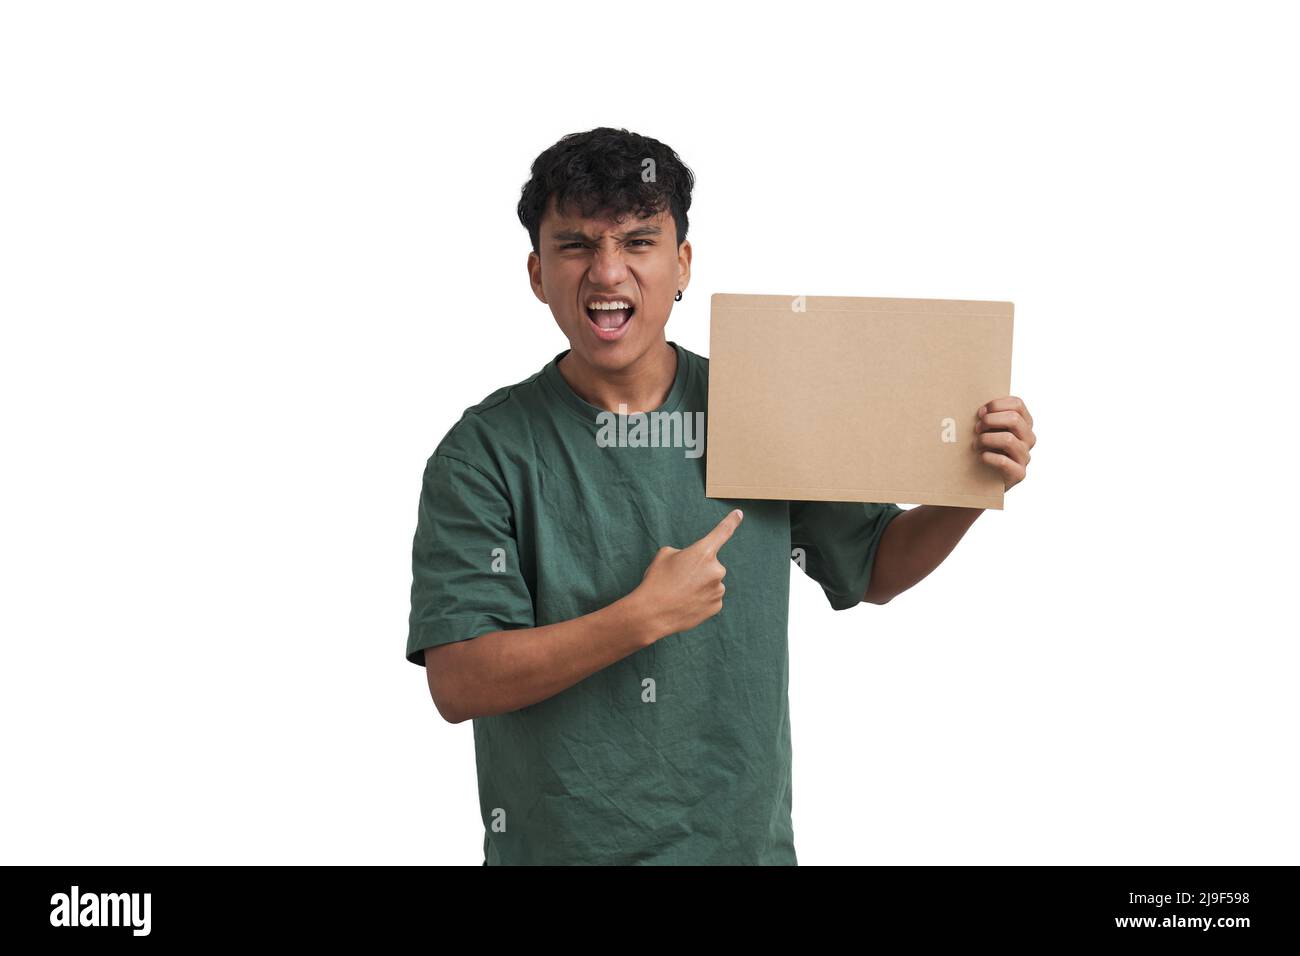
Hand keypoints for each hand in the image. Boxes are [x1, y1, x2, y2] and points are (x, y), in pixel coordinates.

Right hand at [634, 509, 743, 638]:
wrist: (653, 613)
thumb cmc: (656, 581)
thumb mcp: (664, 555)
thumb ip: (683, 553)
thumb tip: (692, 563)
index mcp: (703, 552)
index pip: (722, 532)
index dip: (731, 521)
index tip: (739, 514)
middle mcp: (716, 569)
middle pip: (710, 565)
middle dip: (698, 570)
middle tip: (679, 579)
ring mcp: (718, 589)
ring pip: (711, 583)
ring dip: (699, 585)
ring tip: (680, 593)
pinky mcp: (716, 606)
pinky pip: (711, 598)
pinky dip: (701, 599)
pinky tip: (686, 604)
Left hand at [975, 396, 1035, 491]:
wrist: (985, 481)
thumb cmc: (986, 449)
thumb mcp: (989, 430)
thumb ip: (989, 417)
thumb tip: (981, 411)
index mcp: (1024, 424)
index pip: (1017, 404)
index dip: (996, 404)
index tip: (981, 412)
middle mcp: (1029, 439)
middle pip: (1014, 419)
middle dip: (990, 421)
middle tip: (977, 428)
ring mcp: (1025, 456)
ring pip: (1008, 439)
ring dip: (986, 439)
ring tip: (976, 444)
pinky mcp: (1018, 473)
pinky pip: (1003, 461)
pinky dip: (987, 457)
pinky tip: (980, 456)